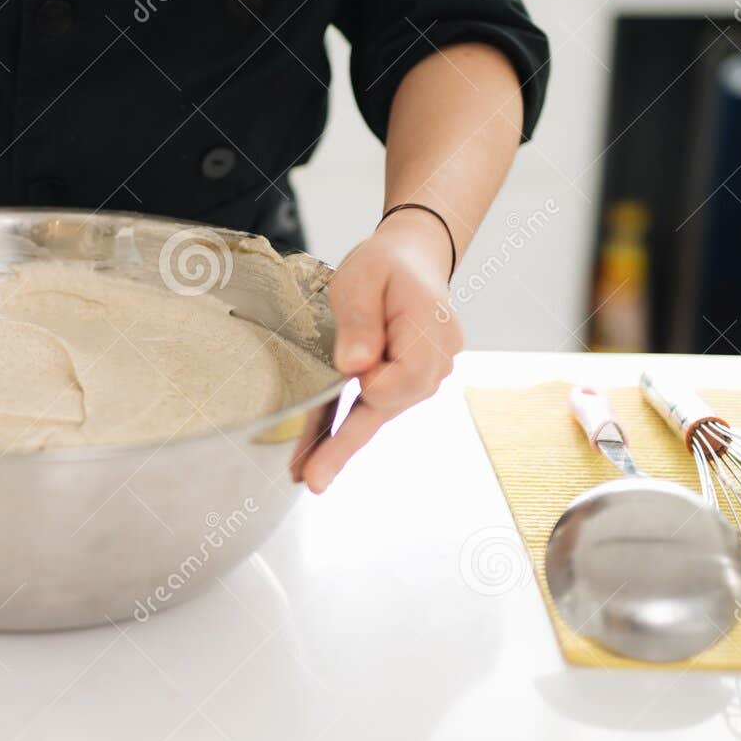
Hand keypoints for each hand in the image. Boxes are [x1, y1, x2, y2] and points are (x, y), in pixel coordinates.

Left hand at [300, 210, 461, 491]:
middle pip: (385, 410)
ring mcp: (420, 380)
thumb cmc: (386, 266)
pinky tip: (317, 460)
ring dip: (340, 444)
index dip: (370, 383)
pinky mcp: (400, 386)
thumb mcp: (363, 278)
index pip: (400, 381)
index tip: (349, 371)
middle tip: (313, 479)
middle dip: (346, 445)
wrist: (410, 261)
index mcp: (430, 336)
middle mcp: (433, 366)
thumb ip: (359, 320)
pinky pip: (367, 411)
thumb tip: (355, 365)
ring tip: (306, 474)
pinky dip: (341, 432)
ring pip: (374, 417)